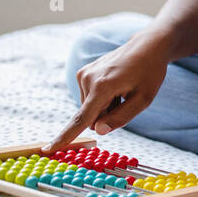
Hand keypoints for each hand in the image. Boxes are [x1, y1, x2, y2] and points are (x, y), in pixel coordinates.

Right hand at [42, 32, 168, 153]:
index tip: (48, 149)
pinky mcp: (83, 73)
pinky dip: (102, 98)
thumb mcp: (144, 99)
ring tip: (121, 89)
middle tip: (125, 98)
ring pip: (90, 109)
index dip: (66, 137)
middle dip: (106, 116)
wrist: (146, 46)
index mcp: (102, 86)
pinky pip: (89, 98)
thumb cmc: (149, 72)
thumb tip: (98, 131)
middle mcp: (87, 79)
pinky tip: (115, 85)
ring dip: (106, 106)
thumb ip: (121, 117)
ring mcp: (83, 74)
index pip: (82, 119)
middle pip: (91, 117)